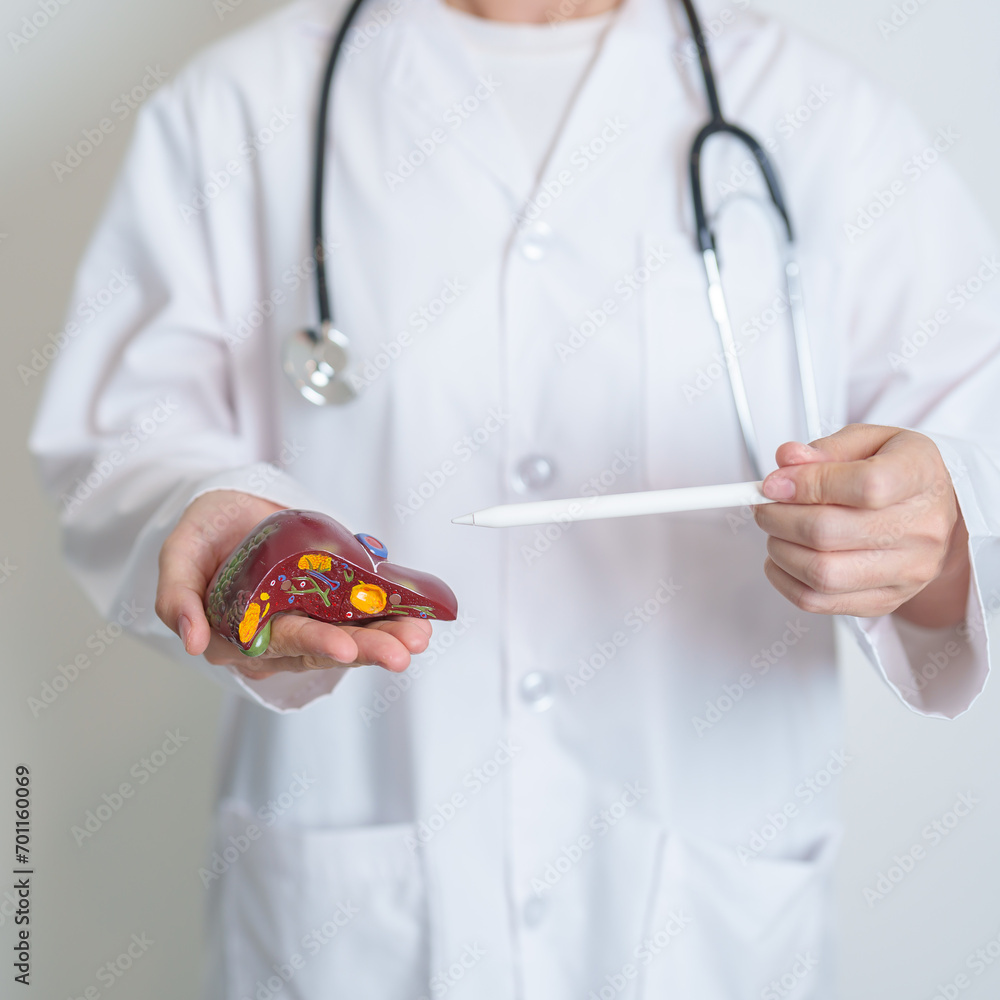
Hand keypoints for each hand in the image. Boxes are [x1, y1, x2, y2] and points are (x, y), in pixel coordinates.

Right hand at [155, 490, 431, 679]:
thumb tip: (190, 642)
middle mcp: (280, 633)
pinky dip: (392, 616)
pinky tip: (419, 618)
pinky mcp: (332, 603)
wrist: (229, 513)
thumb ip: (176, 596)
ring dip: (388, 637)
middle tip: (402, 652)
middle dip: (367, 649)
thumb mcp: (178, 555)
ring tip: (418, 637)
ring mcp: (309, 618)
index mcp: (242, 632)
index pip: (282, 642)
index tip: (344, 649)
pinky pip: (364, 614)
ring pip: (352, 634)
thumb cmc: (203, 535)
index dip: (314, 645)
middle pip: (327, 644)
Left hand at [754, 424, 969, 623]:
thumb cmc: (897, 472)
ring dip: (779, 550)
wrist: (934, 513)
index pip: (865, 485)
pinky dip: (784, 579)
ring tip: (776, 529)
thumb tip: (788, 460)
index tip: (775, 483)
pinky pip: (818, 601)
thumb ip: (826, 449)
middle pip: (828, 532)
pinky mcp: (885, 600)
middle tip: (765, 505)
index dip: (808, 484)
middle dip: (778, 518)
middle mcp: (921, 529)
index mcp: (920, 476)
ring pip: (821, 573)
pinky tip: (783, 556)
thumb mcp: (869, 441)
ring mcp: (906, 571)